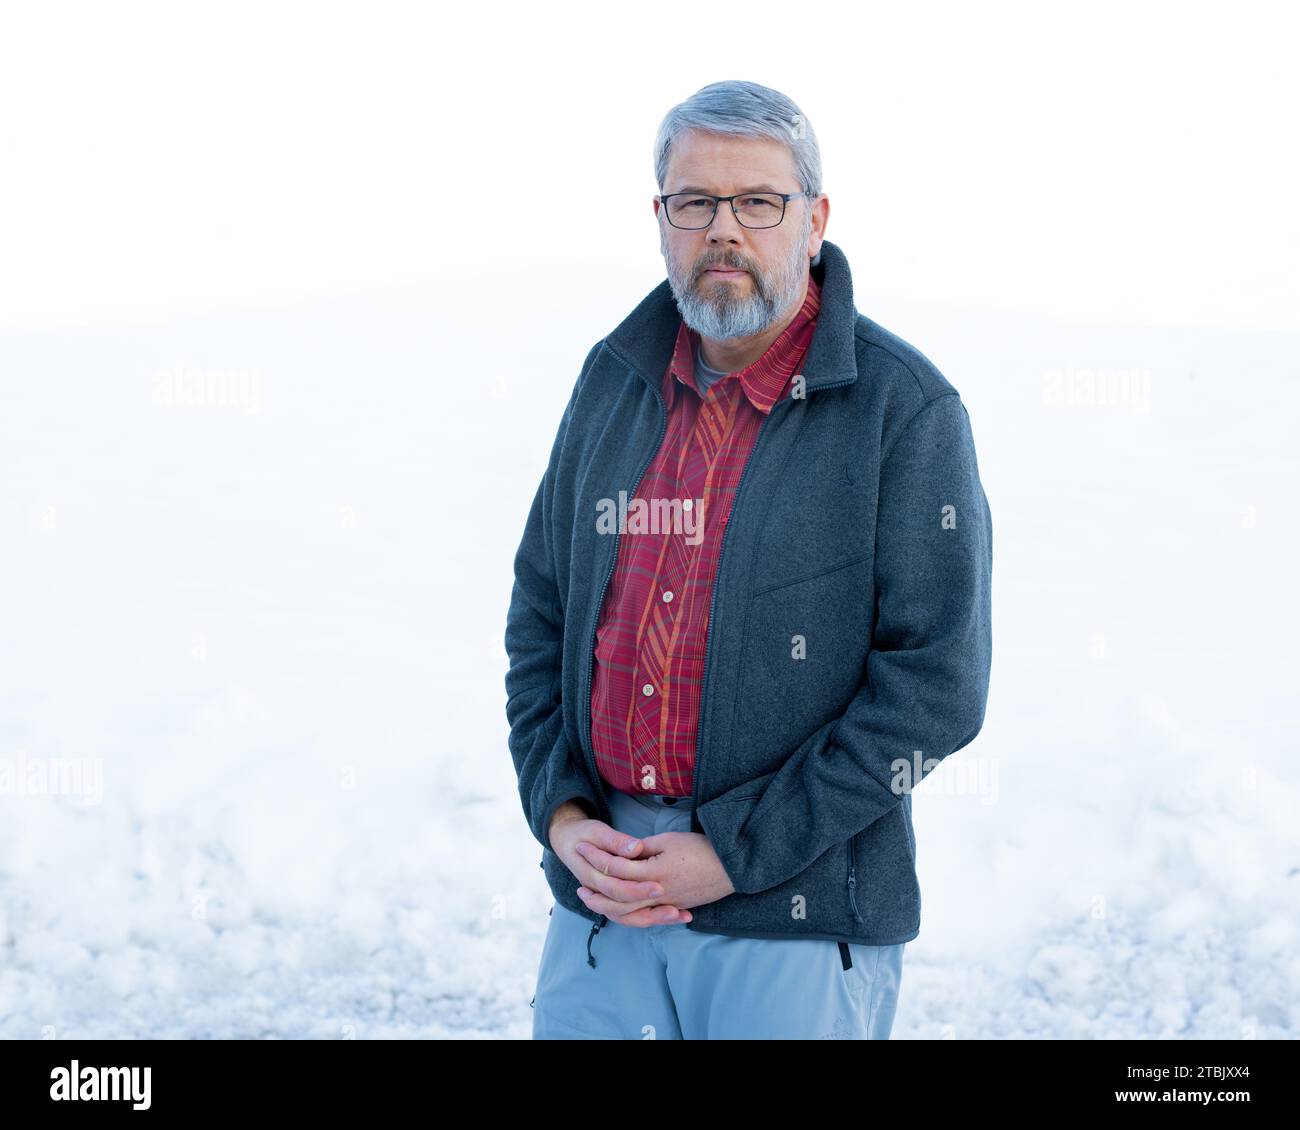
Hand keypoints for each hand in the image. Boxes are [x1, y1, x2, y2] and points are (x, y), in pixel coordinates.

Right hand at [549, 809, 691, 927]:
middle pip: (625, 910)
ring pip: (630, 917)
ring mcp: (606, 897)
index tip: (660, 886)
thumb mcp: (597, 831)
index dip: (638, 890)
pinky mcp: (616, 898)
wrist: (567, 841)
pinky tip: (677, 916)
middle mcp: (598, 892)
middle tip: (676, 910)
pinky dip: (654, 916)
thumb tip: (636, 848)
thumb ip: (616, 841)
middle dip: (652, 911)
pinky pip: (634, 915)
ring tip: (679, 916)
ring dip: (656, 918)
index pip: (616, 889)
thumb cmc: (584, 834)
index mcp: (591, 876)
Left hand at [572, 830, 734, 921]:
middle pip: (617, 899)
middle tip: (578, 888)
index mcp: (653, 872)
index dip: (596, 857)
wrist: (732, 866)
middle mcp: (657, 893)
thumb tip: (622, 853)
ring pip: (629, 914)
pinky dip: (629, 917)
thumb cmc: (701, 848)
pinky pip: (645, 918)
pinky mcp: (674, 908)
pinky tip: (620, 912)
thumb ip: (642, 849)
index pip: (615, 867)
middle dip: (595, 894)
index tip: (581, 847)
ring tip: (593, 902)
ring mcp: (666, 904)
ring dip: (608, 910)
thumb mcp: (669, 840)